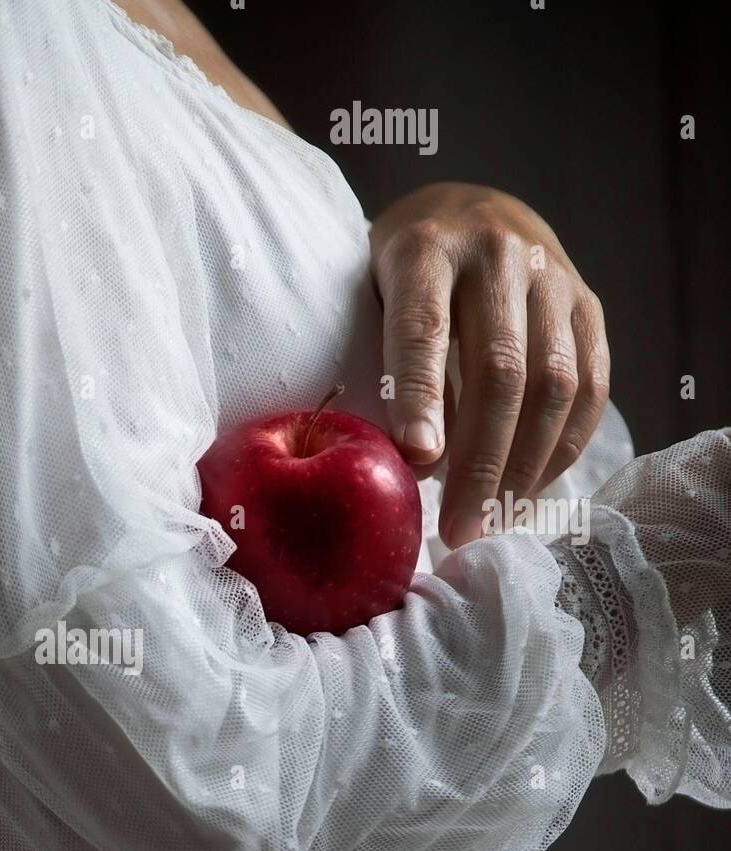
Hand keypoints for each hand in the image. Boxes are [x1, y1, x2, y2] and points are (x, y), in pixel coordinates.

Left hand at [369, 182, 610, 548]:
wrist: (466, 210)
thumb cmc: (398, 276)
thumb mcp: (371, 297)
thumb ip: (387, 362)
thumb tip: (415, 463)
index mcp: (427, 249)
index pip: (424, 328)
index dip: (420, 397)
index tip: (414, 461)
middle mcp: (499, 254)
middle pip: (501, 369)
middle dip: (480, 462)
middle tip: (457, 529)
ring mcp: (554, 276)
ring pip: (555, 383)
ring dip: (525, 467)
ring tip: (492, 522)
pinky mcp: (588, 303)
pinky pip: (591, 385)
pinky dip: (562, 447)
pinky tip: (529, 488)